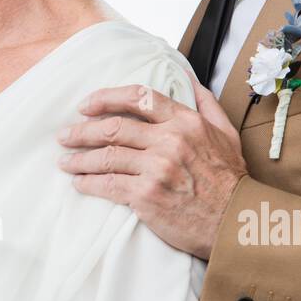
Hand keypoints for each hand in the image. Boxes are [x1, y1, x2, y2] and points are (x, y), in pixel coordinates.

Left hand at [55, 66, 247, 260]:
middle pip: (114, 127)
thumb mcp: (226, 133)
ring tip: (65, 161)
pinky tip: (79, 183)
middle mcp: (169, 140)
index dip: (105, 97)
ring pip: (107, 156)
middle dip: (82, 131)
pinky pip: (108, 184)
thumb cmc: (231, 180)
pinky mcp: (146, 196)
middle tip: (65, 135)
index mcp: (185, 121)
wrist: (235, 223)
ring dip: (80, 158)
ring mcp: (157, 168)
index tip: (86, 105)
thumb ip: (206, 103)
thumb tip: (188, 78)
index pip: (138, 98)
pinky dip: (89, 183)